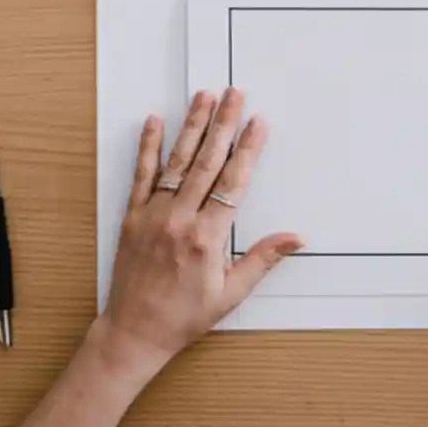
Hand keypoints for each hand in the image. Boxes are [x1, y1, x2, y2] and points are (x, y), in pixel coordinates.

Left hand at [96, 88, 300, 376]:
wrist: (135, 332)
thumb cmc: (184, 317)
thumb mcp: (231, 294)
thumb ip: (262, 260)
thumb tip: (295, 238)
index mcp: (207, 238)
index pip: (233, 182)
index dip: (248, 149)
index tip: (258, 123)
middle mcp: (179, 220)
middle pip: (207, 161)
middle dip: (223, 124)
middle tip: (234, 94)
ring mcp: (153, 215)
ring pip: (177, 161)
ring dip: (191, 126)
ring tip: (203, 97)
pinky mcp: (132, 218)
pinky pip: (141, 176)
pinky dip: (148, 147)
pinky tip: (155, 122)